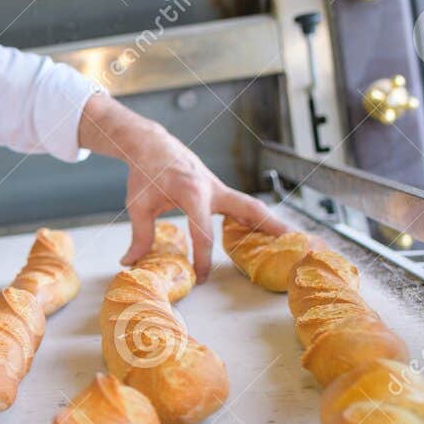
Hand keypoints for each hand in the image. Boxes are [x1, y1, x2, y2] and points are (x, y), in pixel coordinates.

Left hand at [79, 94, 284, 281]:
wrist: (151, 144)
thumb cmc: (144, 173)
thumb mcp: (138, 205)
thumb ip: (140, 235)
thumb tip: (130, 263)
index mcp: (191, 192)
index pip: (203, 233)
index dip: (203, 259)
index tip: (201, 278)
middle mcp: (213, 188)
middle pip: (249, 208)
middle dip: (270, 227)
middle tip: (292, 245)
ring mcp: (219, 187)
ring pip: (251, 205)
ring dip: (271, 222)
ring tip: (294, 241)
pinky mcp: (219, 188)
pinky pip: (241, 204)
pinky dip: (254, 218)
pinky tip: (265, 234)